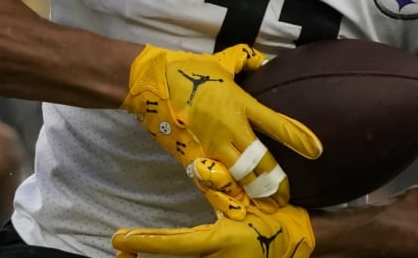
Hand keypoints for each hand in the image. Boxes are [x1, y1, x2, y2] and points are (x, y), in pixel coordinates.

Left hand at [113, 158, 314, 257]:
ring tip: (129, 255)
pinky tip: (154, 257)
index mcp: (222, 241)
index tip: (120, 238)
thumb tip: (198, 169)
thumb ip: (223, 188)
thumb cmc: (275, 220)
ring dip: (161, 254)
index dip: (146, 241)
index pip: (176, 243)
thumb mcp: (248, 203)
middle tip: (119, 250)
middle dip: (147, 251)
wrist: (297, 244)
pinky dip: (177, 255)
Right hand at [121, 44, 321, 203]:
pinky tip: (236, 208)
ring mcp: (211, 146)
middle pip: (259, 161)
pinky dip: (226, 197)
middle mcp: (230, 129)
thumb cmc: (188, 71)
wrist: (152, 84)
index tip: (316, 149)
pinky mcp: (193, 157)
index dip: (297, 137)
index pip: (275, 123)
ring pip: (239, 177)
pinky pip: (214, 181)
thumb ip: (246, 60)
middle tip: (287, 194)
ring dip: (254, 193)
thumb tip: (263, 60)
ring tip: (268, 205)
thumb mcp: (223, 61)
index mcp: (241, 104)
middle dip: (275, 180)